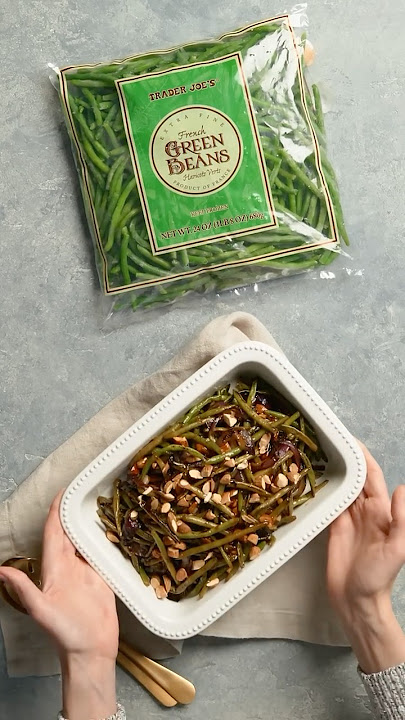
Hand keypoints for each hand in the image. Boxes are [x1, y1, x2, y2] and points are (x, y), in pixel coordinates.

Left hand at [0, 491, 118, 719]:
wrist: (90, 652)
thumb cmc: (66, 633)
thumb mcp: (42, 611)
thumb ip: (24, 589)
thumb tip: (0, 569)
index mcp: (54, 570)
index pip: (54, 534)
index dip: (55, 513)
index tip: (62, 493)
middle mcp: (69, 567)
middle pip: (70, 533)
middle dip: (72, 511)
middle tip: (83, 489)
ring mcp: (86, 572)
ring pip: (85, 541)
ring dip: (88, 523)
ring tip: (97, 502)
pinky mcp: (102, 578)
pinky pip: (102, 553)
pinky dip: (104, 539)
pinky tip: (112, 529)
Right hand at [327, 442, 404, 672]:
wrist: (356, 603)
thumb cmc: (378, 578)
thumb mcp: (397, 549)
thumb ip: (401, 520)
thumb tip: (402, 488)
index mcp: (381, 510)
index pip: (371, 475)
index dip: (362, 456)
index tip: (348, 438)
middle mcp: (365, 509)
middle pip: (353, 476)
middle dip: (343, 457)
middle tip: (325, 438)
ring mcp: (348, 517)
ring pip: (339, 486)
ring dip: (330, 469)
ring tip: (314, 452)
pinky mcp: (333, 526)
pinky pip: (327, 502)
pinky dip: (320, 489)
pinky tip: (309, 479)